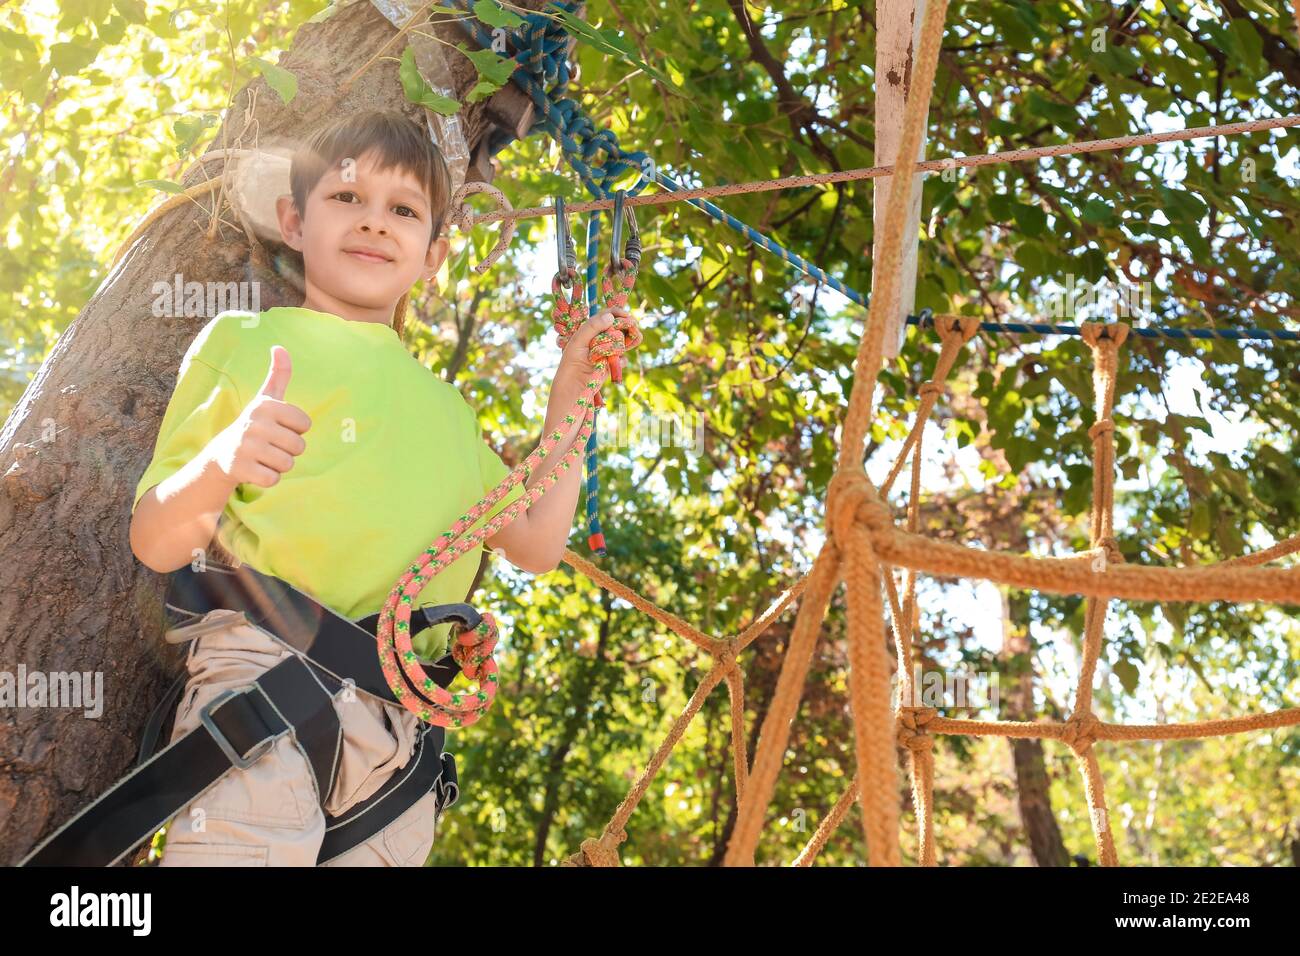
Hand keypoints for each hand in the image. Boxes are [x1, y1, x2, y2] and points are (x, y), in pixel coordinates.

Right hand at [208, 346, 312, 488]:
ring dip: (279, 465)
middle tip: (269, 446)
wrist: (222, 454)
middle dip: (289, 450)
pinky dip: (268, 479)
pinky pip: (274, 480)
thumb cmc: (254, 425)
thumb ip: (278, 375)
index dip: (296, 430)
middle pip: (299, 446)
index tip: (278, 428)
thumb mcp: (266, 399)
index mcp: (265, 406)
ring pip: (288, 464)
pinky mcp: (240, 469)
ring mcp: (245, 446)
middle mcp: (254, 423)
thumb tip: (280, 347)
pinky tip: (256, 469)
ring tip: (263, 457)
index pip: (305, 424)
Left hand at [555, 305, 632, 383]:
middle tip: (632, 327)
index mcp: (591, 329)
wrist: (574, 387)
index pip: (607, 315)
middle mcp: (600, 338)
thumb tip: (610, 317)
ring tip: (621, 345)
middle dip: (625, 327)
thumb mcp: (578, 341)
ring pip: (623, 341)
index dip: (617, 313)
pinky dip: (620, 360)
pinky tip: (612, 364)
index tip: (626, 315)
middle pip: (619, 327)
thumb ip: (592, 327)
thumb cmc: (571, 363)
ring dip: (625, 342)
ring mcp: (607, 350)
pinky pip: (623, 358)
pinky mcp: (612, 364)